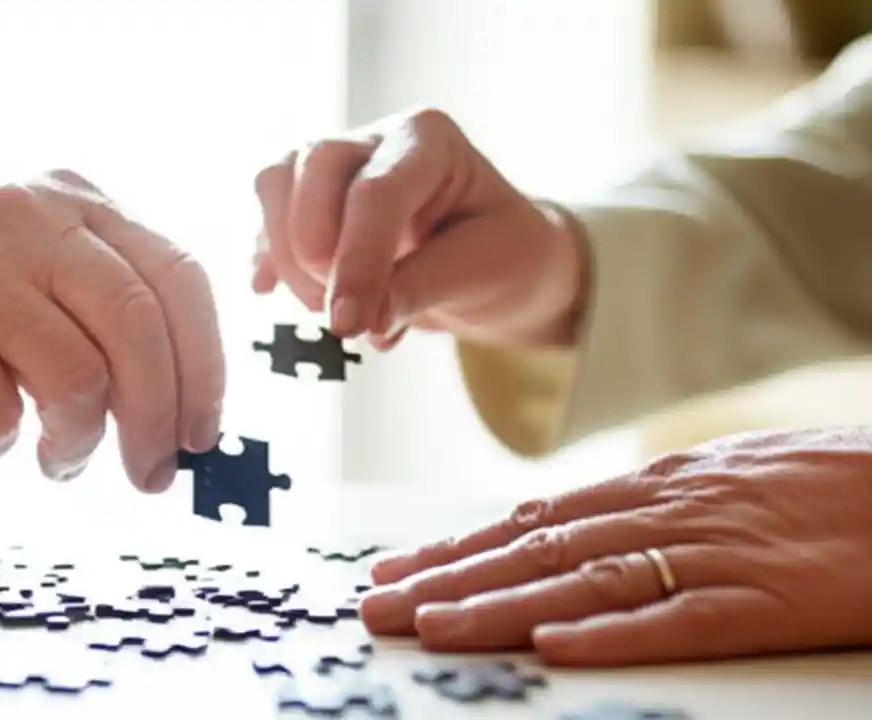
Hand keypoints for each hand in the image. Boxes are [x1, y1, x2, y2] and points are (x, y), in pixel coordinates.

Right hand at [0, 170, 223, 491]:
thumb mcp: (34, 245)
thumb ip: (103, 299)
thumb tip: (178, 409)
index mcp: (78, 202)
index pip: (181, 280)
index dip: (207, 368)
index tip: (203, 432)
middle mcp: (34, 223)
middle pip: (142, 330)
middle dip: (159, 420)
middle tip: (152, 474)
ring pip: (80, 377)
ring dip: (80, 442)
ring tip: (60, 459)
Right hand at [252, 108, 588, 348]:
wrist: (497, 264)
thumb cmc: (501, 255)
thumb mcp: (482, 271)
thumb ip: (419, 288)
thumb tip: (357, 319)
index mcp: (428, 139)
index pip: (376, 192)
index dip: (355, 261)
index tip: (345, 324)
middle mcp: (374, 139)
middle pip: (311, 166)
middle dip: (313, 250)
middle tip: (344, 314)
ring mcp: (335, 167)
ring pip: (276, 184)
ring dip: (288, 258)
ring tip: (329, 309)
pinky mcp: (307, 202)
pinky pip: (268, 220)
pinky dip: (268, 262)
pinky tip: (270, 293)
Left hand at [359, 427, 871, 665]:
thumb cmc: (822, 484)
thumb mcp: (716, 477)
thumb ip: (641, 504)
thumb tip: (562, 521)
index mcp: (651, 488)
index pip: (530, 522)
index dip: (458, 550)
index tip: (397, 573)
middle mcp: (665, 515)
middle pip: (537, 550)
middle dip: (450, 581)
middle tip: (378, 607)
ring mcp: (713, 556)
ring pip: (585, 581)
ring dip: (501, 606)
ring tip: (432, 627)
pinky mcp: (767, 601)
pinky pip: (682, 619)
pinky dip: (616, 633)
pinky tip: (559, 645)